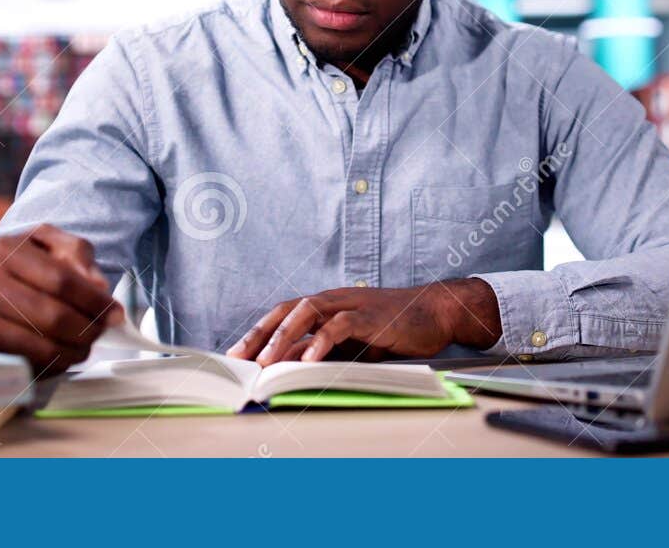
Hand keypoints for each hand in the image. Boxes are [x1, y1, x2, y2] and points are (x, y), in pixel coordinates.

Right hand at [0, 225, 123, 374]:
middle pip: (54, 314)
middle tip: (102, 334)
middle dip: (88, 329)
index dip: (95, 301)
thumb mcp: (37, 244)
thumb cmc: (3, 269)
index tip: (116, 313)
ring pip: (41, 342)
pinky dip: (51, 363)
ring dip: (73, 351)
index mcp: (6, 248)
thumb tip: (100, 287)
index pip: (63, 279)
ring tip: (85, 348)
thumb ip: (74, 252)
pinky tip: (62, 358)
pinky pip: (23, 360)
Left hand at [226, 278, 500, 363]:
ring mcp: (350, 305)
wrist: (434, 312)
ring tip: (267, 363)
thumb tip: (288, 368)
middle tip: (238, 360)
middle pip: (285, 311)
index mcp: (325, 306)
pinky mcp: (370, 316)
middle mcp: (332, 301)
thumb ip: (323, 350)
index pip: (281, 315)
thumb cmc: (392, 328)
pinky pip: (340, 326)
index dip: (256, 333)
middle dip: (258, 335)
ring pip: (307, 313)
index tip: (234, 356)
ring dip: (283, 338)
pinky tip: (308, 361)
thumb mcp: (351, 343)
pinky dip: (322, 343)